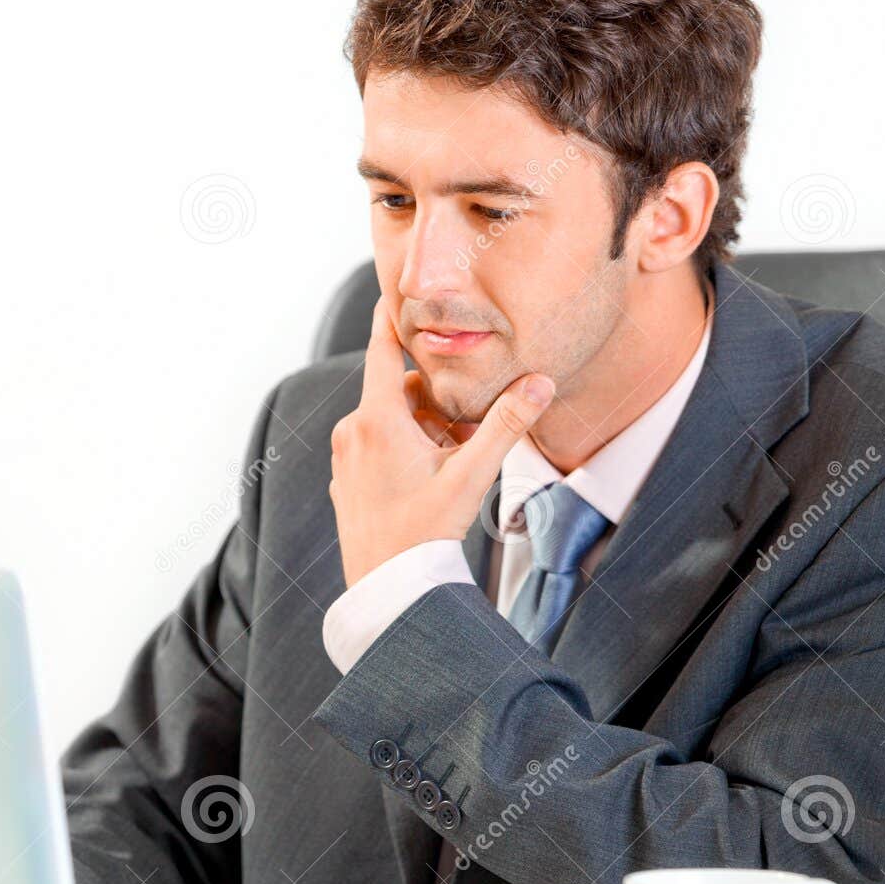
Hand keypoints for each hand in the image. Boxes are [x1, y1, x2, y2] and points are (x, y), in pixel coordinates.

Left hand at [328, 298, 555, 587]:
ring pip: (388, 423)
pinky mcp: (344, 483)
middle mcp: (352, 432)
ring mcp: (344, 459)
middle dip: (433, 402)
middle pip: (397, 392)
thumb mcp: (471, 477)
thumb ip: (506, 426)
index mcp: (376, 420)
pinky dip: (402, 452)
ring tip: (452, 463)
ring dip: (421, 430)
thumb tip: (540, 383)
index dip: (391, 319)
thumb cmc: (425, 535)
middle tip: (467, 430)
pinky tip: (428, 483)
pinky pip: (375, 450)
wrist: (388, 591)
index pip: (381, 348)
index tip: (394, 292)